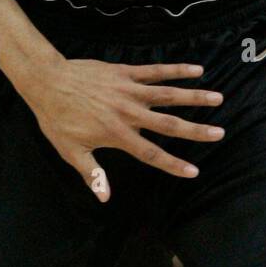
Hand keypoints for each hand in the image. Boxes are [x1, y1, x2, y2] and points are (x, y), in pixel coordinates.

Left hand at [19, 59, 223, 201]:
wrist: (46, 80)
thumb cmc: (56, 117)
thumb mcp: (70, 150)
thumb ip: (91, 172)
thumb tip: (105, 197)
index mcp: (117, 134)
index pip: (151, 154)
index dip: (173, 164)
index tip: (194, 172)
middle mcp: (128, 113)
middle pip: (169, 124)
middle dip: (196, 130)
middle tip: (219, 133)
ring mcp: (128, 90)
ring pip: (168, 94)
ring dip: (194, 96)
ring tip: (218, 98)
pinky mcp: (124, 72)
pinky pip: (155, 71)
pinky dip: (176, 70)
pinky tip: (196, 69)